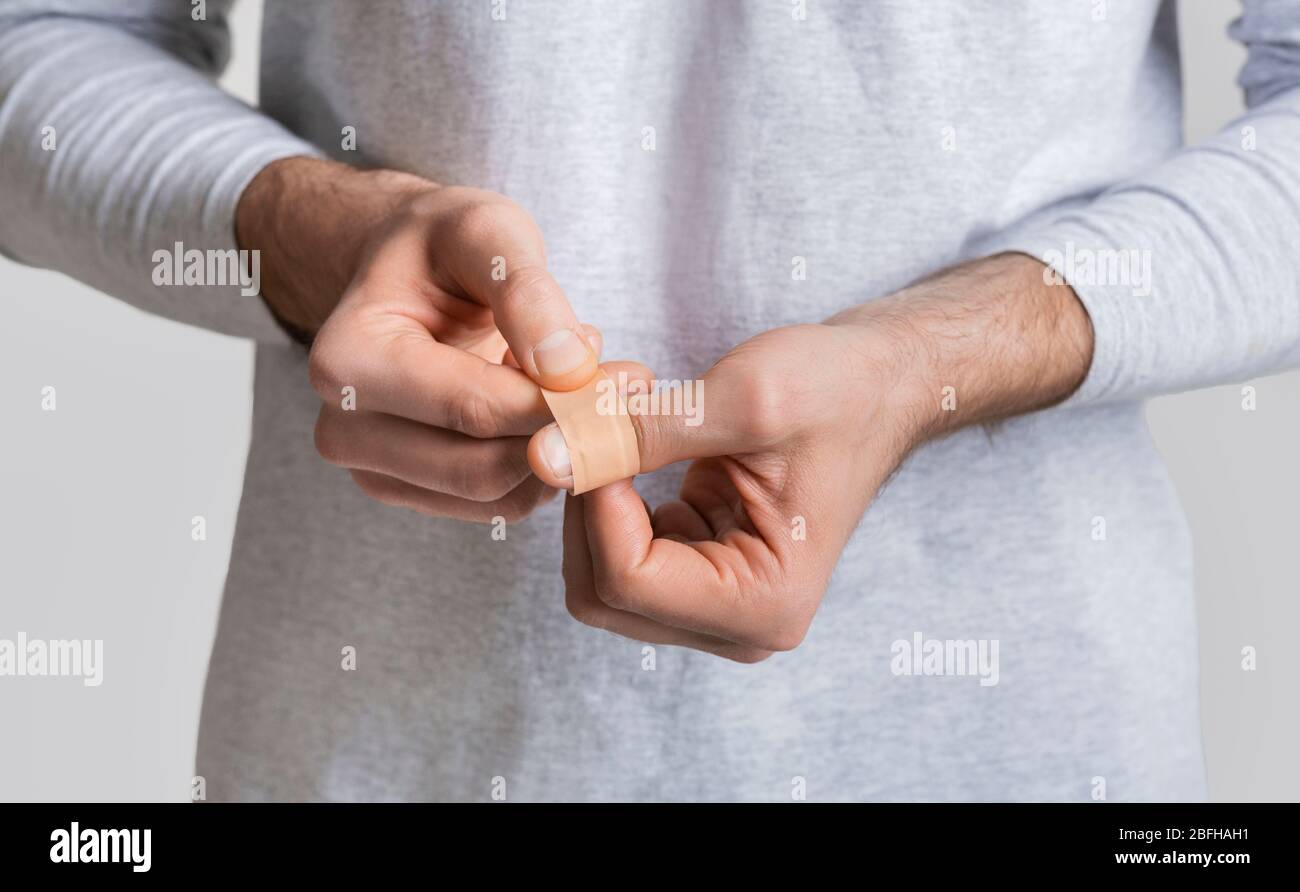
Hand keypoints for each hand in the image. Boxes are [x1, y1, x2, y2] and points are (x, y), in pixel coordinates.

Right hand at [237, 157, 600, 521]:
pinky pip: (498, 505)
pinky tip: (548, 409)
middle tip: (626, 388)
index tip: (625, 382)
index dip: (559, 404)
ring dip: (559, 450)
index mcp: (349, 358)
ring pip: (496, 497)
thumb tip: (568, 370)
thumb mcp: (487, 232)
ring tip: (581, 382)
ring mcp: (373, 470)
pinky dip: (542, 466)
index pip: (471, 409)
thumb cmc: (443, 246)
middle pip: (482, 468)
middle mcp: (344, 427)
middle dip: (568, 434)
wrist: (409, 276)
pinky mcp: (410, 492)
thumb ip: (528, 294)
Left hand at [530, 254, 1092, 659]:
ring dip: (591, 500)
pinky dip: (607, 500)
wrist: (878, 386)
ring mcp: (715, 606)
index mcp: (765, 603)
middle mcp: (739, 625)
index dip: (594, 502)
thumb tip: (547, 453)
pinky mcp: (697, 576)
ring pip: (597, 579)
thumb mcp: (743, 399)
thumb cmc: (836, 391)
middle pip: (601, 595)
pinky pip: (616, 555)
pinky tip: (630, 444)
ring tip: (621, 424)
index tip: (598, 424)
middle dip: (585, 506)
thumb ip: (641, 432)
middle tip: (598, 421)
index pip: (628, 581)